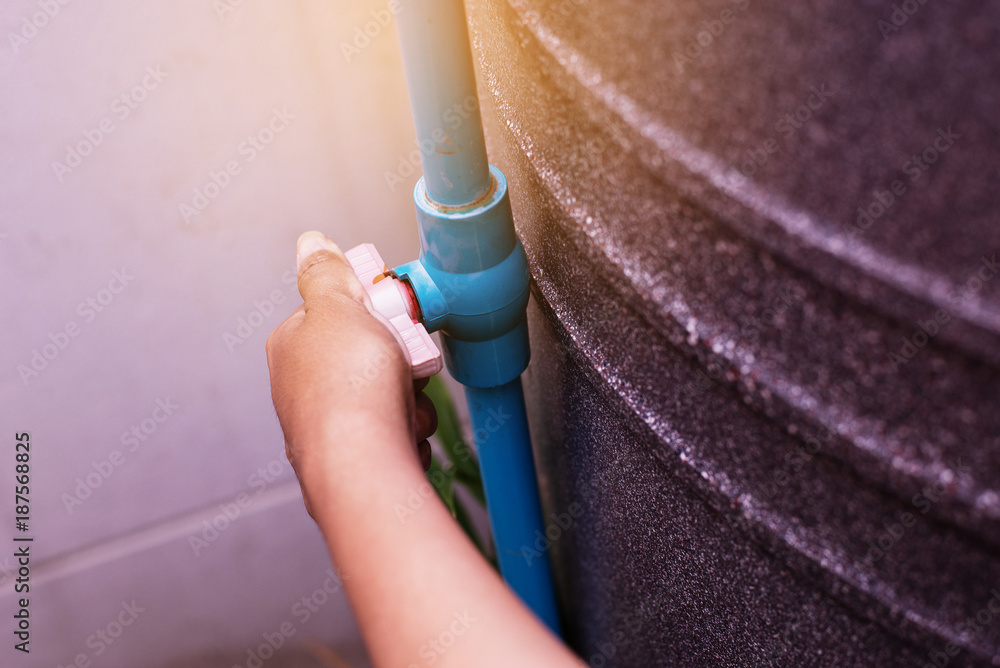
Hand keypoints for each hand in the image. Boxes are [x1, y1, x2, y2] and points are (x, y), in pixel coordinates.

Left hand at [266, 231, 436, 518]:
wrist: (362, 467)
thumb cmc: (347, 389)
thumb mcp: (339, 307)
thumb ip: (327, 273)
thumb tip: (310, 242)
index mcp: (294, 345)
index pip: (340, 312)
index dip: (375, 312)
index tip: (395, 316)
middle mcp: (303, 387)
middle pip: (371, 355)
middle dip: (400, 362)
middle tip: (406, 364)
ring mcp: (328, 425)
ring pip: (389, 396)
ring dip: (410, 400)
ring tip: (404, 406)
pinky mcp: (354, 458)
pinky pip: (395, 433)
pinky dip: (407, 433)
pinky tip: (403, 436)